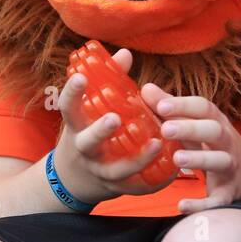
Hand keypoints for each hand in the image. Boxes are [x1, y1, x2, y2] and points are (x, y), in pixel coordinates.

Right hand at [52, 49, 174, 203]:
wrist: (73, 180)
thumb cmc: (85, 134)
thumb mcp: (88, 111)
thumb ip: (109, 80)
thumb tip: (125, 53)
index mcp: (76, 127)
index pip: (68, 108)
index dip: (72, 93)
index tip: (80, 77)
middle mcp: (85, 150)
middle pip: (89, 142)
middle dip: (100, 131)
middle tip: (115, 118)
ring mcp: (100, 171)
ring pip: (116, 170)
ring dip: (136, 159)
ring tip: (156, 143)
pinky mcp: (116, 188)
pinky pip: (135, 188)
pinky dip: (152, 183)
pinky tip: (171, 172)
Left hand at [141, 86, 240, 211]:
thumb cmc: (213, 142)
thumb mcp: (196, 123)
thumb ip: (171, 108)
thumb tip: (146, 88)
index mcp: (216, 122)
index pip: (203, 108)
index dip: (183, 105)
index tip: (161, 105)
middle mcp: (226, 142)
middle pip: (213, 131)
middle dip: (191, 129)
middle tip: (165, 129)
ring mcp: (229, 167)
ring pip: (219, 161)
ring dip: (199, 160)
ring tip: (177, 159)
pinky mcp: (228, 193)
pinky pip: (218, 200)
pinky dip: (202, 204)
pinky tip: (182, 205)